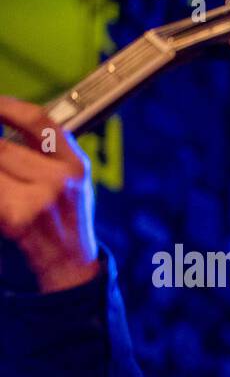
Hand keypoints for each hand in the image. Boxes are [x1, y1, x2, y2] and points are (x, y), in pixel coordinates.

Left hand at [0, 97, 99, 292]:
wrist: (68, 268)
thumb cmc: (64, 221)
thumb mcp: (71, 182)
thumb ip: (44, 152)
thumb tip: (1, 123)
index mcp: (76, 166)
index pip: (39, 122)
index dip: (7, 107)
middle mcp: (60, 180)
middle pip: (1, 146)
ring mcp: (37, 200)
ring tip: (5, 183)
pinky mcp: (13, 218)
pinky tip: (2, 203)